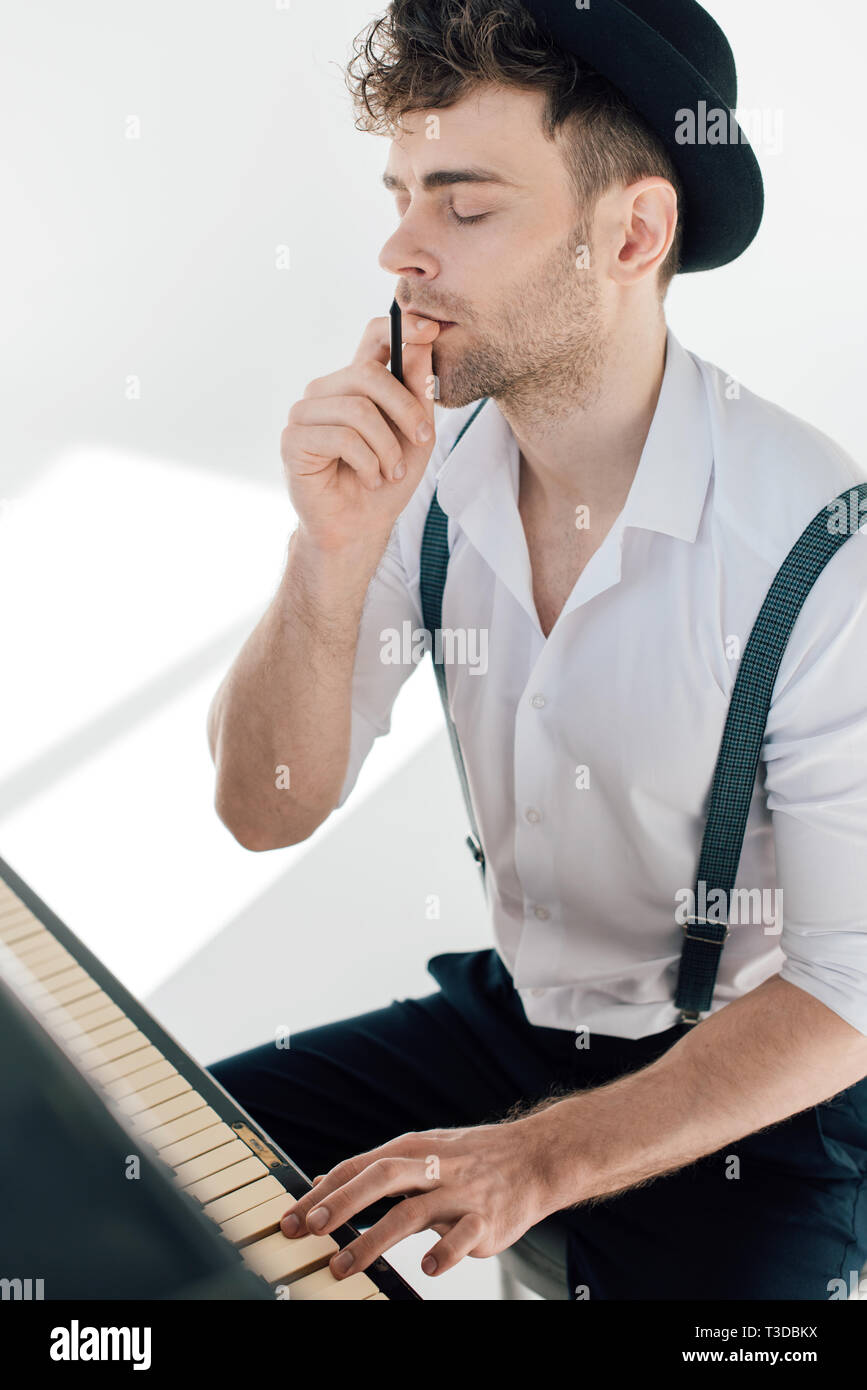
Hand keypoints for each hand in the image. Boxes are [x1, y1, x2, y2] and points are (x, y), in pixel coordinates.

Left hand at [278, 1115, 560, 1279]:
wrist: (535, 1158)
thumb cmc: (469, 1159)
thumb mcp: (421, 1152)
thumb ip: (373, 1169)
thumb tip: (321, 1182)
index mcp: (411, 1148)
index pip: (357, 1166)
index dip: (322, 1193)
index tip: (290, 1219)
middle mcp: (431, 1166)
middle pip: (380, 1177)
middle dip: (341, 1204)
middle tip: (308, 1230)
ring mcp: (458, 1193)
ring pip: (411, 1212)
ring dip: (373, 1239)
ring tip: (343, 1265)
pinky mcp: (485, 1220)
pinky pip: (460, 1236)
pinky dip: (441, 1252)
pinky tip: (424, 1269)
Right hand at [280, 312, 441, 553]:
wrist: (360, 527)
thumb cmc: (386, 480)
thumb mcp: (417, 435)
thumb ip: (418, 392)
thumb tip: (423, 343)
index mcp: (356, 382)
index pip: (374, 336)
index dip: (401, 326)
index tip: (430, 329)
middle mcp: (327, 390)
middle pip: (369, 374)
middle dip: (405, 410)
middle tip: (422, 440)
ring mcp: (305, 412)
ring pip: (358, 409)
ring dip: (387, 448)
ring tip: (390, 472)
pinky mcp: (293, 439)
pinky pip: (341, 438)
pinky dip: (367, 463)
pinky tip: (369, 480)